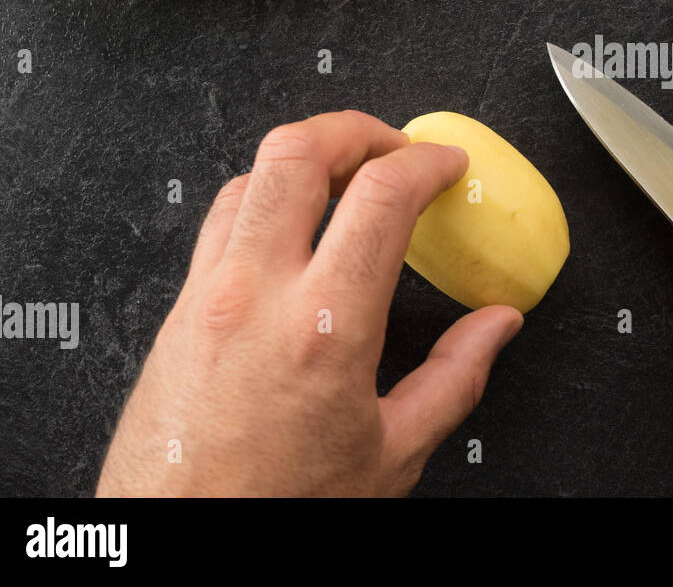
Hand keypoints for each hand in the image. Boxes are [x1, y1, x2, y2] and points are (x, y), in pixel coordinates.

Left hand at [97, 110, 523, 496]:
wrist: (180, 544)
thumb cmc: (274, 510)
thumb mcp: (391, 455)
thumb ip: (455, 379)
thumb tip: (496, 327)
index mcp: (325, 328)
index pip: (381, 194)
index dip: (427, 162)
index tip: (446, 166)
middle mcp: (255, 295)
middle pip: (298, 152)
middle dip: (357, 129)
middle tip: (393, 146)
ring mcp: (206, 297)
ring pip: (250, 176)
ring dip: (306, 159)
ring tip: (345, 177)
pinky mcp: (176, 312)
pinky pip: (219, 222)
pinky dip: (265, 200)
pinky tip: (293, 227)